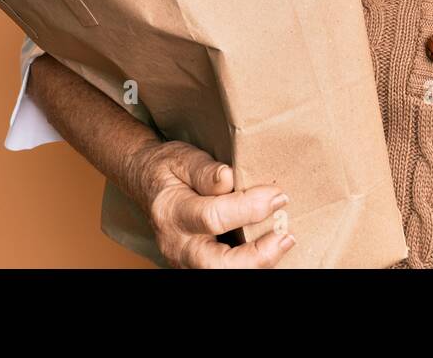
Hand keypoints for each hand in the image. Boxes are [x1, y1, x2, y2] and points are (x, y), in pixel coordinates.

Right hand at [129, 139, 294, 268]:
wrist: (147, 184)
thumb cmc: (169, 170)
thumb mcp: (183, 159)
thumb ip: (205, 170)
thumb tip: (228, 178)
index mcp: (172, 211)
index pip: (212, 216)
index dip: (249, 208)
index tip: (277, 195)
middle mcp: (177, 243)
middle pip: (216, 264)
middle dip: (256, 256)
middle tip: (285, 236)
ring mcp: (185, 259)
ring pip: (222, 273)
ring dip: (256, 263)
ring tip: (283, 242)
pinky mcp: (196, 264)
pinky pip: (225, 270)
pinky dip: (250, 262)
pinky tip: (270, 247)